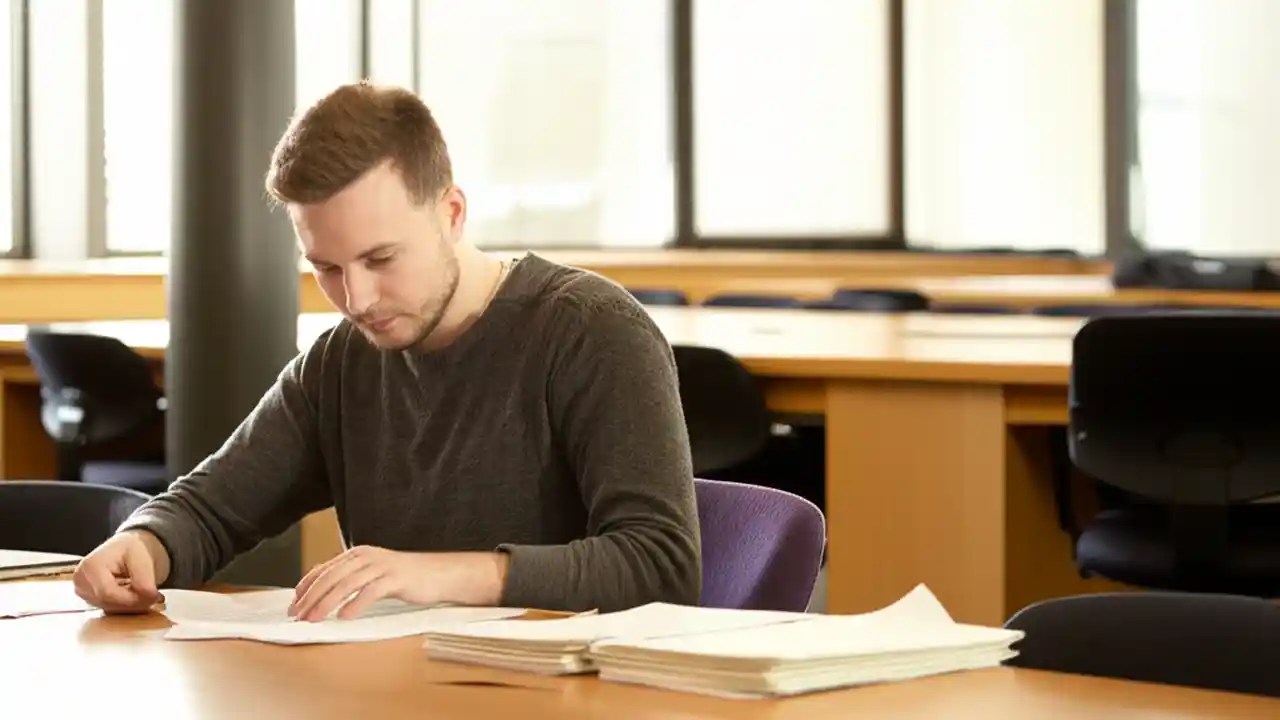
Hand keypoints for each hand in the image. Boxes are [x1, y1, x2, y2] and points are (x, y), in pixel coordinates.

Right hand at [73, 530, 170, 613]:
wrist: (129, 546)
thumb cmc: (134, 547)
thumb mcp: (144, 558)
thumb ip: (144, 581)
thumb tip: (149, 598)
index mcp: (90, 567)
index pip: (108, 594)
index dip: (133, 600)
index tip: (154, 597)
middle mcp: (81, 580)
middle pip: (108, 603)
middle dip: (134, 603)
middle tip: (155, 596)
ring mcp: (83, 590)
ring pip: (110, 608)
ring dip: (132, 604)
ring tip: (146, 591)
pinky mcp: (89, 598)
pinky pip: (110, 608)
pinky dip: (127, 604)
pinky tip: (136, 594)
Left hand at [287, 545, 508, 621]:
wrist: (438, 574)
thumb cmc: (404, 578)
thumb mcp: (372, 575)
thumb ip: (350, 580)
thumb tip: (322, 597)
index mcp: (356, 555)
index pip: (322, 570)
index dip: (305, 588)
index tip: (293, 606)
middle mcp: (366, 556)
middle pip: (331, 576)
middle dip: (311, 598)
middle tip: (298, 616)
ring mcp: (381, 565)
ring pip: (346, 583)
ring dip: (327, 603)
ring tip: (315, 619)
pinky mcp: (396, 577)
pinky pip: (371, 591)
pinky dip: (355, 604)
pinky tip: (345, 617)